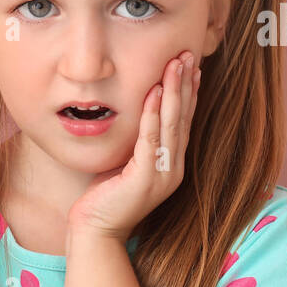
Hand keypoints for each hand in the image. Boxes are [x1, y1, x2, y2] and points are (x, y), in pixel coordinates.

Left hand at [66, 51, 201, 241]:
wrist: (94, 231)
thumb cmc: (105, 197)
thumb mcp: (124, 163)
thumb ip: (135, 142)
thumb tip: (135, 113)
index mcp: (170, 165)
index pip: (183, 122)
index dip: (188, 94)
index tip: (192, 67)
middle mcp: (173, 169)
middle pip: (183, 118)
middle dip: (187, 85)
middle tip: (190, 55)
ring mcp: (162, 176)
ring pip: (172, 125)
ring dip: (175, 91)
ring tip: (177, 64)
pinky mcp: (145, 180)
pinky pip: (151, 140)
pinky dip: (153, 114)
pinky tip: (155, 92)